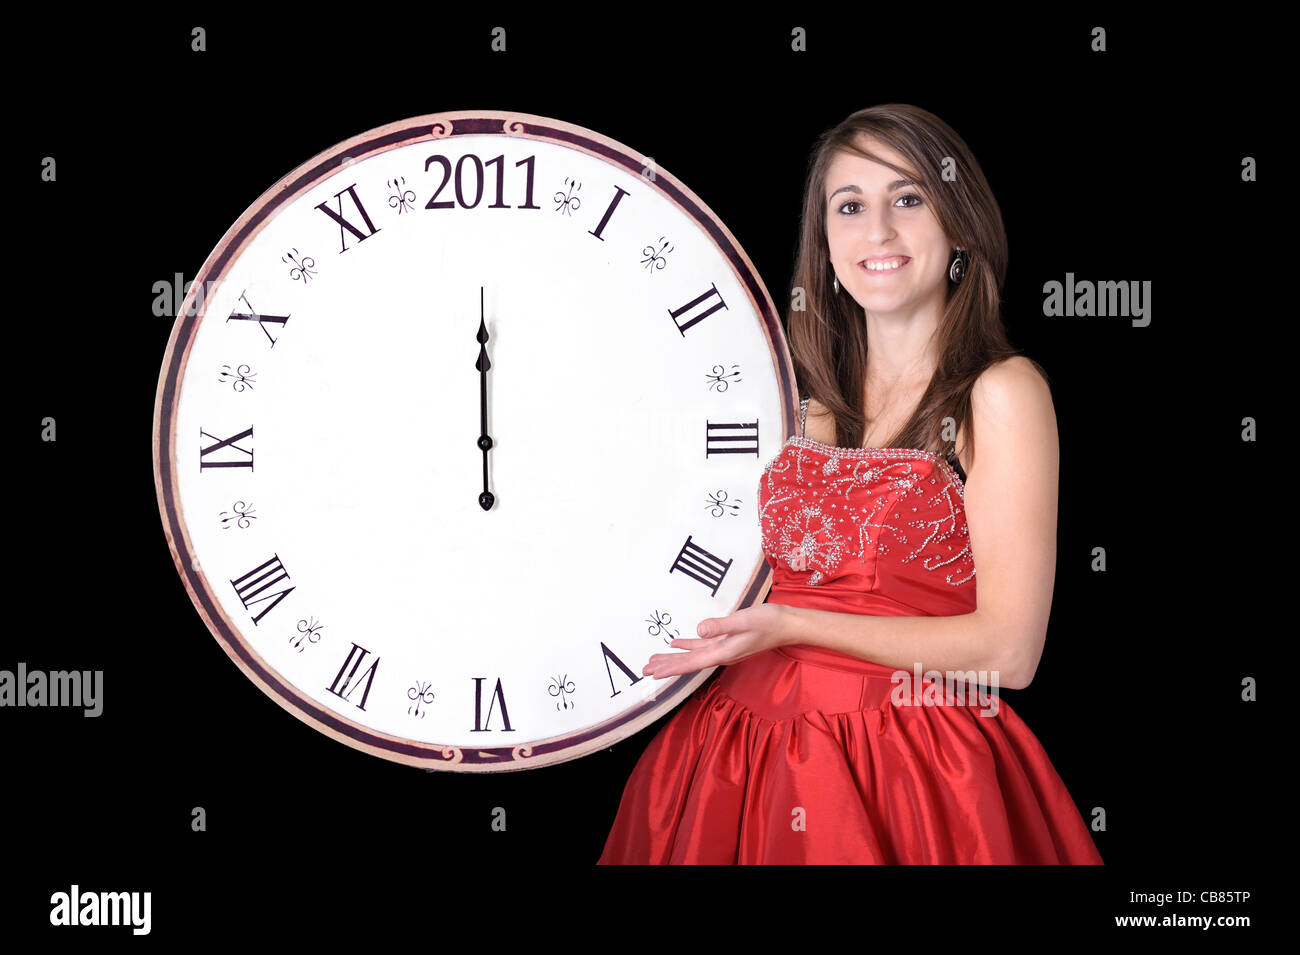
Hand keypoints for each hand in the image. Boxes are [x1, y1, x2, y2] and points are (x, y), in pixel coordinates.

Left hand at [642, 604, 791, 679]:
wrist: (788, 624)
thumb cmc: (769, 622)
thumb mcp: (745, 620)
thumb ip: (722, 625)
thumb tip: (699, 630)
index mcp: (723, 652)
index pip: (691, 663)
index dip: (671, 668)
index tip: (653, 673)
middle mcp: (721, 654)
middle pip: (688, 662)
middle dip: (666, 666)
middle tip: (645, 670)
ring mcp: (724, 648)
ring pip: (693, 655)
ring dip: (674, 658)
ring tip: (655, 660)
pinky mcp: (727, 640)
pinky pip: (702, 645)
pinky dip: (688, 645)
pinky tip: (677, 643)